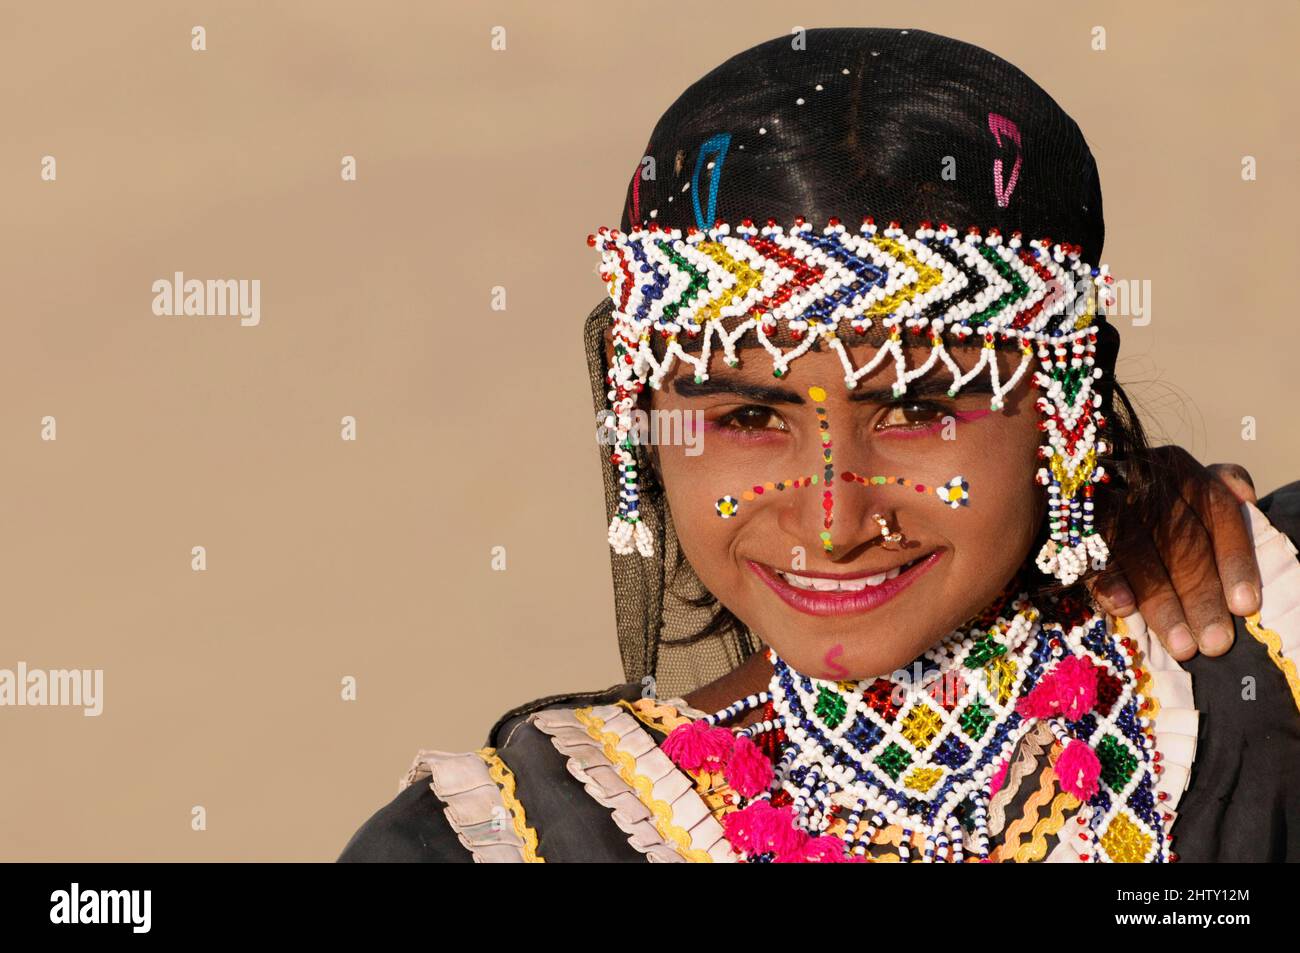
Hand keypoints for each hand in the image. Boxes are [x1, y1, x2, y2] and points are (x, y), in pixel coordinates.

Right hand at [1088, 448, 1261, 661]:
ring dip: (1161, 602)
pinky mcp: (1067, 518)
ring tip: (1181, 646)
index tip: (1245, 606)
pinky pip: (1091, 552)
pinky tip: (1125, 610)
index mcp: (1179, 470)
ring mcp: (1102, 496)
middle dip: (1200, 595)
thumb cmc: (1143, 507)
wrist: (1064, 484)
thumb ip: (1218, 489)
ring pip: (1139, 550)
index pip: (1218, 512)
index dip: (1235, 560)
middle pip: (1181, 540)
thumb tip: (1244, 495)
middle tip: (1215, 644)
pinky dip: (1109, 581)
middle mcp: (1142, 477)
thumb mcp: (1183, 490)